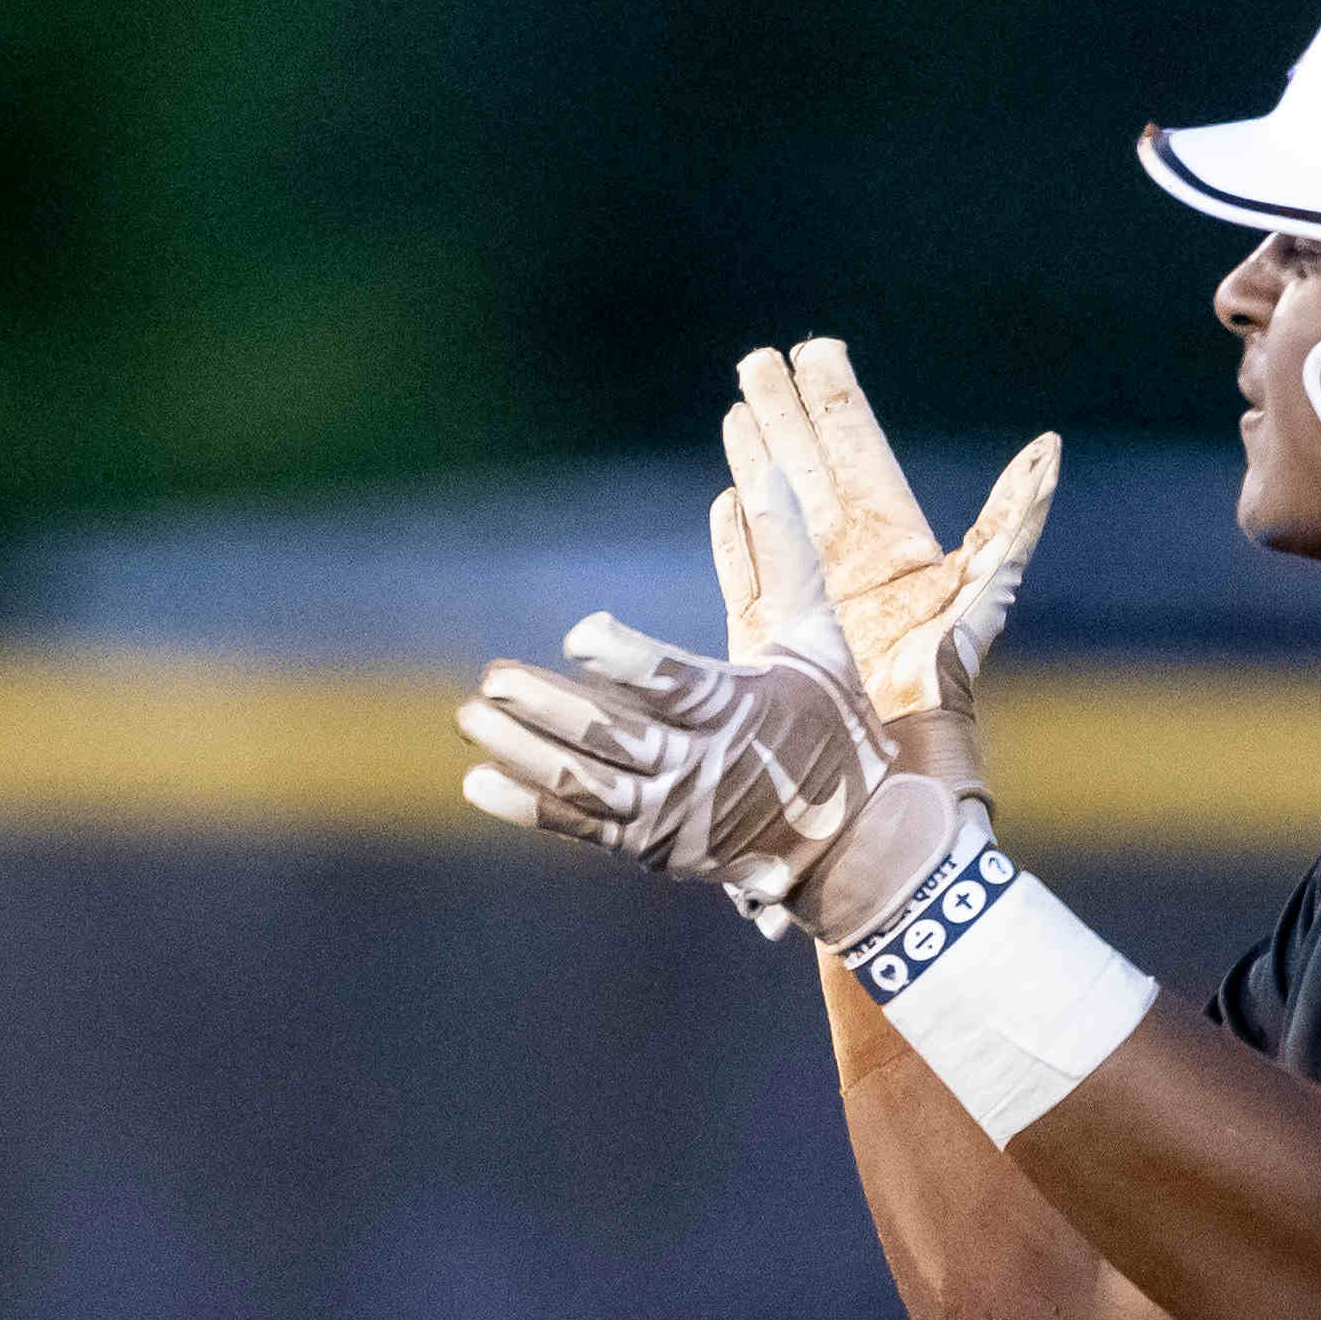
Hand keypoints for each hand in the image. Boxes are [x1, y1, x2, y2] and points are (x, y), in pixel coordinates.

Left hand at [457, 461, 972, 947]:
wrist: (848, 843)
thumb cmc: (831, 727)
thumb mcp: (817, 640)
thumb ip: (786, 556)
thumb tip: (770, 473)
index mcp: (740, 710)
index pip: (675, 685)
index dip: (626, 661)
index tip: (579, 636)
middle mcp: (702, 769)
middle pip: (614, 741)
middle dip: (548, 711)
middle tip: (492, 679)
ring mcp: (672, 815)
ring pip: (585, 787)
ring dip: (523, 753)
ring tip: (472, 717)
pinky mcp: (650, 846)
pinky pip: (580, 828)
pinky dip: (527, 808)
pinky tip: (480, 781)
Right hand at [726, 342, 1059, 733]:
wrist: (890, 762)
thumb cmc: (945, 683)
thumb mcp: (987, 590)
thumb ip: (1015, 518)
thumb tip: (1049, 448)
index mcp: (893, 542)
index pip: (857, 450)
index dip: (836, 400)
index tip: (818, 350)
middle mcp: (847, 561)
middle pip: (808, 467)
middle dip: (784, 412)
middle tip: (758, 359)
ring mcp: (805, 597)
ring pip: (773, 509)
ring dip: (756, 459)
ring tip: (736, 411)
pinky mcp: (769, 639)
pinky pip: (748, 573)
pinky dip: (736, 538)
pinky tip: (726, 501)